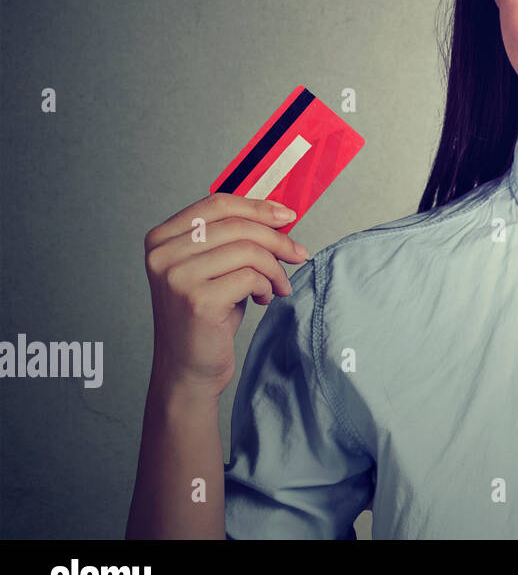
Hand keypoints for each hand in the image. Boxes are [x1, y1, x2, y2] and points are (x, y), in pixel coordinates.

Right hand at [143, 193, 309, 403]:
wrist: (187, 370)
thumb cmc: (206, 317)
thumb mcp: (214, 268)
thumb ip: (232, 238)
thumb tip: (279, 213)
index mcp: (162, 239)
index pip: (217, 204)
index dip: (258, 206)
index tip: (287, 216)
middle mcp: (163, 254)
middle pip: (238, 225)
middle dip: (277, 239)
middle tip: (298, 255)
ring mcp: (177, 277)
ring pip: (248, 250)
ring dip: (274, 268)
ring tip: (277, 285)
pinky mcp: (197, 300)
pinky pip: (251, 276)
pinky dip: (267, 286)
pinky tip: (262, 300)